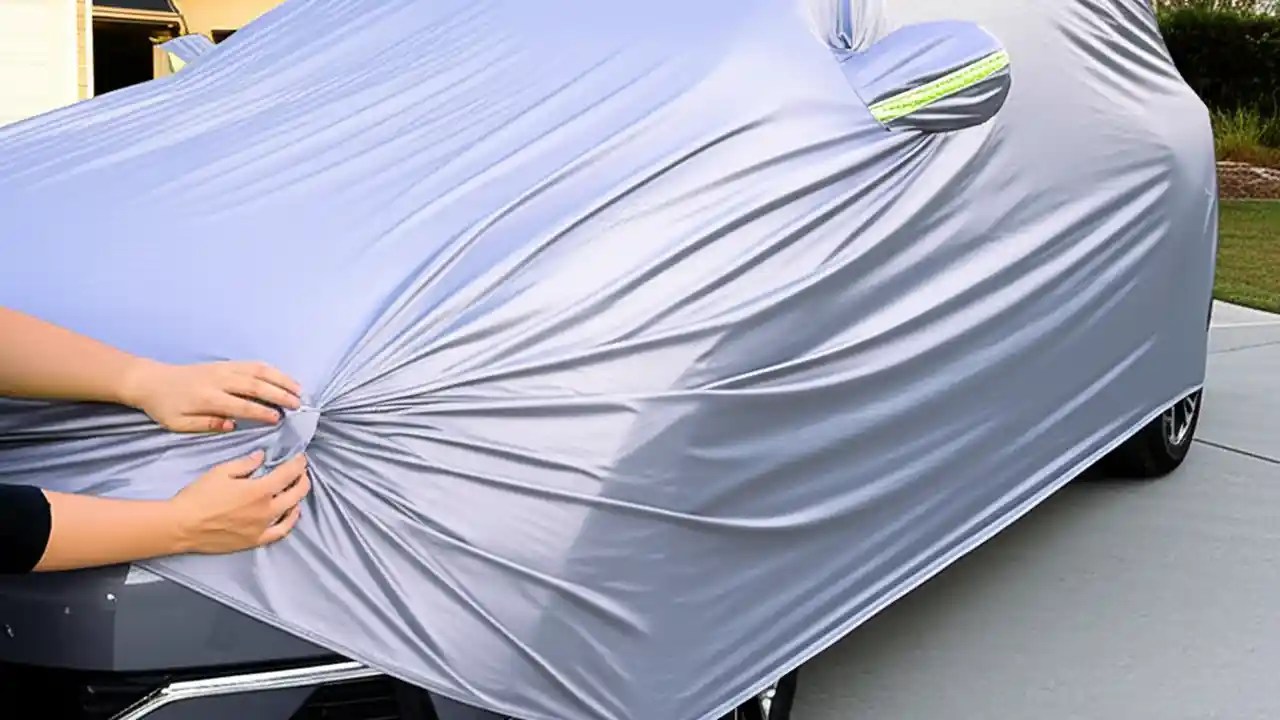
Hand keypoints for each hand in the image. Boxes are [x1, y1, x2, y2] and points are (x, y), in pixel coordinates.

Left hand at [121, 359, 302, 432]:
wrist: (151, 381)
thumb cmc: (165, 407)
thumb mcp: (179, 424)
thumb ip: (206, 424)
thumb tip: (232, 425)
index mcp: (207, 398)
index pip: (241, 405)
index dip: (261, 412)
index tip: (278, 418)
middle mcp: (219, 380)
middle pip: (255, 385)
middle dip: (279, 394)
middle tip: (297, 404)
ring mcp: (223, 368)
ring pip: (258, 371)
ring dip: (280, 379)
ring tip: (298, 390)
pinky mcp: (225, 364)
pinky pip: (252, 364)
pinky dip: (271, 370)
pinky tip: (282, 378)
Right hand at [168, 451, 310, 554]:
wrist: (182, 525)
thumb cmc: (199, 496)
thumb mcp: (221, 471)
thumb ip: (246, 464)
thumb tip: (261, 457)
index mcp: (259, 490)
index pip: (288, 474)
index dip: (298, 464)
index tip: (300, 458)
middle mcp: (266, 510)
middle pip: (296, 492)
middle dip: (302, 478)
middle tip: (301, 471)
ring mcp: (262, 528)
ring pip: (291, 512)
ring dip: (298, 498)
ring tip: (297, 489)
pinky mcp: (254, 541)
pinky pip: (280, 532)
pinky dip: (289, 521)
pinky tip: (291, 514)